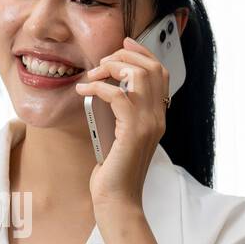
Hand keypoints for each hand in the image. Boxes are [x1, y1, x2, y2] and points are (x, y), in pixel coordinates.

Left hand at [74, 35, 168, 218]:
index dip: (142, 52)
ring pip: (139, 76)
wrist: (117, 200)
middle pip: (152, 67)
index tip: (123, 43)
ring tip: (93, 74)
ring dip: (113, 67)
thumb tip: (104, 90)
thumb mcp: (118, 135)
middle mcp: (158, 117)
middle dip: (125, 55)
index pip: (160, 72)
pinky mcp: (133, 132)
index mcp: (157, 116)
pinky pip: (118, 95)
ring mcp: (148, 124)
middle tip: (102, 61)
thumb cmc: (113, 171)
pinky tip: (85, 90)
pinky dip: (99, 87)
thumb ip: (119, 114)